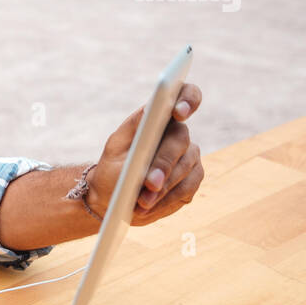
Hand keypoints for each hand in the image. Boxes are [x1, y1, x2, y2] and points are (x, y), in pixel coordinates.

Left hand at [86, 83, 204, 226]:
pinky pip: (187, 190)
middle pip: (181, 142)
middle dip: (164, 164)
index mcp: (161, 118)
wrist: (113, 198)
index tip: (179, 112)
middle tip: (149, 183)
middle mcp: (179, 136)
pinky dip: (166, 201)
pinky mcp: (192, 181)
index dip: (188, 100)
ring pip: (186, 169)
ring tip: (140, 202)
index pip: (185, 96)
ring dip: (163, 189)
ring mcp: (189, 158)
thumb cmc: (112, 169)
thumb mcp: (114, 147)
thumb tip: (151, 113)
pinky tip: (148, 208)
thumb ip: (134, 127)